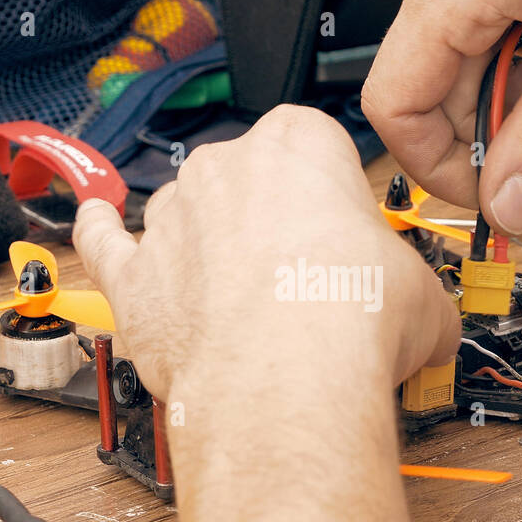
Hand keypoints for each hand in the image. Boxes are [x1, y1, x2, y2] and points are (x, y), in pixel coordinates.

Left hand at [73, 104, 459, 402]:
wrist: (290, 378)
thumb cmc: (350, 318)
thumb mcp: (421, 289)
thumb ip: (408, 285)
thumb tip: (423, 319)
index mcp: (299, 144)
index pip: (315, 152)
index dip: (332, 204)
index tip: (346, 242)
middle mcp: (226, 167)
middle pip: (248, 185)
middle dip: (272, 230)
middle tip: (306, 288)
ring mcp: (172, 220)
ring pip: (187, 218)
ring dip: (208, 249)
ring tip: (245, 306)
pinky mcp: (134, 277)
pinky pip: (106, 242)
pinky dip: (100, 232)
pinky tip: (98, 221)